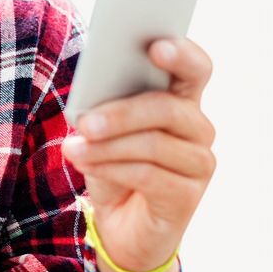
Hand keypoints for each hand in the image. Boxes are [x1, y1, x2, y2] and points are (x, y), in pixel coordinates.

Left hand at [60, 36, 216, 271]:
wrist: (121, 225)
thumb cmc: (113, 165)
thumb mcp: (104, 132)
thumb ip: (105, 106)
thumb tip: (90, 97)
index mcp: (181, 99)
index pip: (196, 68)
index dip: (182, 54)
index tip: (155, 46)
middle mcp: (198, 128)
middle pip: (168, 108)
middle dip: (122, 112)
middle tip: (83, 120)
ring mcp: (199, 163)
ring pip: (154, 143)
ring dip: (107, 146)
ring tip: (73, 148)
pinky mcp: (188, 196)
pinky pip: (149, 175)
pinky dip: (111, 168)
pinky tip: (86, 165)